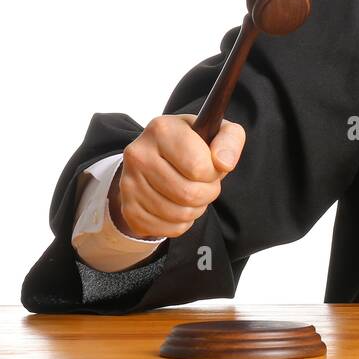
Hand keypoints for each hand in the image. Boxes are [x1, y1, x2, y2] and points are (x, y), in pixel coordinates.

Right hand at [110, 113, 244, 238]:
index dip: (214, 173)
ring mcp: (129, 182)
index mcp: (162, 130)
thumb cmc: (192, 144)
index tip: (212, 168)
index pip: (198, 167)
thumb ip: (230, 140)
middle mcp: (139, 154)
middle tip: (206, 185)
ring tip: (194, 194)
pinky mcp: (128, 208)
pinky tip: (179, 205)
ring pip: (179, 214)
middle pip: (189, 194)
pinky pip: (168, 228)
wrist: (156, 157)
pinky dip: (182, 223)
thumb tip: (224, 163)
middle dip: (208, 193)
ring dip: (196, 209)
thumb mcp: (215, 131)